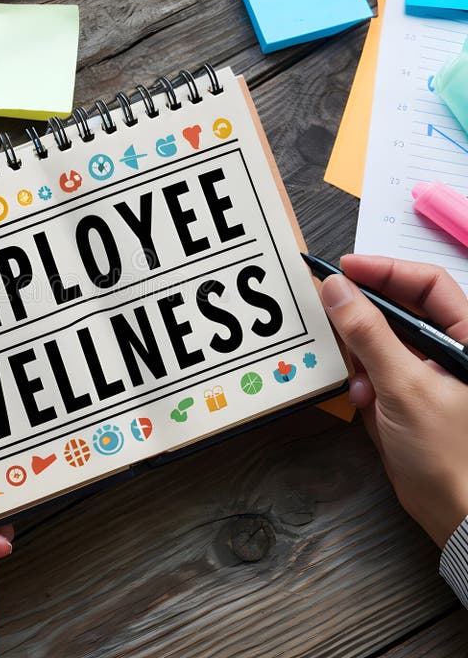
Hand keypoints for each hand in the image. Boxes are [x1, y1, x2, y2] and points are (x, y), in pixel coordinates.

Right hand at [319, 255, 467, 548]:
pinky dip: (362, 380)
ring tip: (356, 377)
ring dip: (360, 355)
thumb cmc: (447, 451)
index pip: (427, 284)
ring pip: (381, 340)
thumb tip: (336, 288)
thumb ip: (366, 333)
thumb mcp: (402, 385)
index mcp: (467, 337)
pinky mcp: (407, 394)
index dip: (385, 270)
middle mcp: (449, 348)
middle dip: (364, 316)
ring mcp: (427, 372)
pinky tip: (361, 400)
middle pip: (400, 309)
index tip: (344, 269)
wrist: (454, 515)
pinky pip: (374, 369)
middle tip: (330, 312)